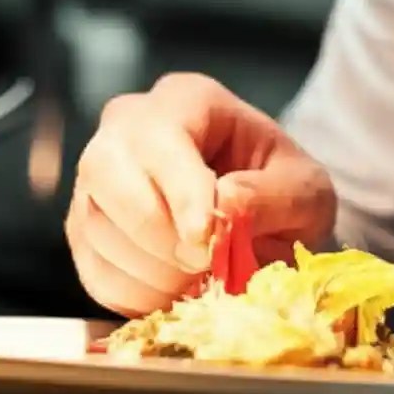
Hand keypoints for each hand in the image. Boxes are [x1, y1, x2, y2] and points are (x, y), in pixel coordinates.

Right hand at [65, 73, 336, 317]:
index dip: (179, 190)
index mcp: (188, 99)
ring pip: (93, 222)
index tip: (205, 237)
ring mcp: (99, 177)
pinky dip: (134, 295)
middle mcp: (129, 126)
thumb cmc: (287, 191)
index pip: (163, 136)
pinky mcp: (86, 228)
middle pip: (106, 169)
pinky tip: (176, 294)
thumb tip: (222, 207)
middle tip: (205, 265)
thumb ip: (273, 196)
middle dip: (156, 231)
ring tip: (201, 281)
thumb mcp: (307, 190)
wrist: (270, 217)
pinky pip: (91, 268)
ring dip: (150, 271)